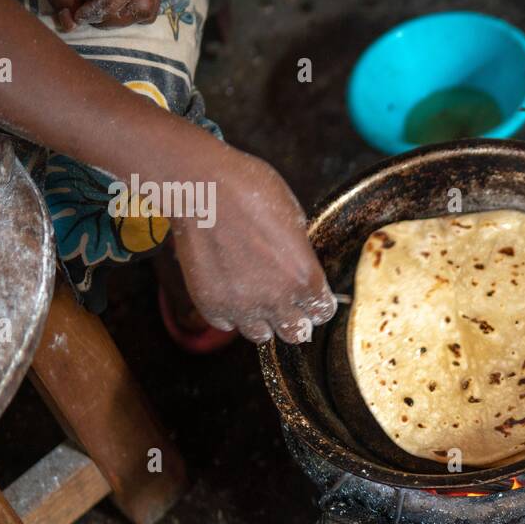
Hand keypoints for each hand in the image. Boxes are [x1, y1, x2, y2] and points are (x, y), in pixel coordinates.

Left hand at [31, 0, 168, 30]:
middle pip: (140, 4)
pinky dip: (131, 6)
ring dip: (122, 15)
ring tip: (99, 2)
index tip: (79, 14)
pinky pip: (152, 1)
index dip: (102, 10)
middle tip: (87, 10)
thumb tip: (71, 24)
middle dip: (111, 18)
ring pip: (149, 8)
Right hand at [171, 150, 336, 343]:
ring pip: (261, 335)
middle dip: (294, 319)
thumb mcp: (295, 219)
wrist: (202, 188)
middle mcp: (277, 299)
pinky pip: (226, 324)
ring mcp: (242, 305)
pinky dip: (230, 313)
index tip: (310, 297)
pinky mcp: (211, 304)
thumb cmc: (250, 192)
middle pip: (295, 334)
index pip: (323, 312)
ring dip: (261, 320)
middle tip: (286, 304)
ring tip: (255, 298)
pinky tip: (230, 291)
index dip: (317, 303)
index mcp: (305, 277)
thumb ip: (300, 255)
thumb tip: (300, 267)